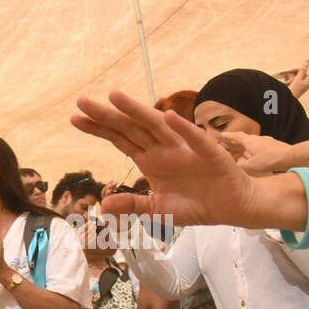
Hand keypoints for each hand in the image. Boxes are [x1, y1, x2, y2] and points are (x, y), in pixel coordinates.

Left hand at [72, 91, 258, 226]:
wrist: (233, 208)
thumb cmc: (195, 204)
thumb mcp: (156, 211)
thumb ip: (132, 206)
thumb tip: (104, 205)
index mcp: (150, 160)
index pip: (119, 140)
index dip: (99, 129)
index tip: (75, 119)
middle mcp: (164, 149)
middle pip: (131, 128)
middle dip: (107, 115)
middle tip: (82, 101)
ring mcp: (186, 150)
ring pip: (157, 127)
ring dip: (137, 111)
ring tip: (115, 96)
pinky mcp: (209, 155)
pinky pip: (195, 139)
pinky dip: (182, 129)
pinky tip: (168, 117)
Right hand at [219, 131, 292, 175]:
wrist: (290, 156)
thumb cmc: (270, 160)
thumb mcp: (251, 166)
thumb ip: (241, 164)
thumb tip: (238, 162)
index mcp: (250, 141)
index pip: (236, 136)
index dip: (228, 136)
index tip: (221, 135)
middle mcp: (258, 139)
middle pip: (244, 138)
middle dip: (235, 140)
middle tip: (228, 142)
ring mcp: (266, 141)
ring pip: (252, 142)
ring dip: (245, 145)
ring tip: (240, 151)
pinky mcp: (273, 145)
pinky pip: (260, 146)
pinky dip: (253, 149)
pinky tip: (255, 155)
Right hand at [283, 59, 308, 98]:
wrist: (285, 102)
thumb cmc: (293, 91)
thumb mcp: (298, 79)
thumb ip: (302, 70)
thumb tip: (307, 60)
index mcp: (308, 82)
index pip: (302, 71)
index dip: (295, 70)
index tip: (289, 71)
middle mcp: (304, 85)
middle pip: (297, 75)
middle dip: (291, 78)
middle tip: (288, 83)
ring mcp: (298, 88)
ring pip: (292, 80)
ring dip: (287, 82)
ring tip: (285, 87)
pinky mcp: (293, 90)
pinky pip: (289, 84)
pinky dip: (285, 85)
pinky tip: (284, 88)